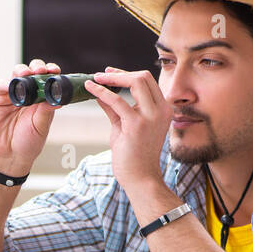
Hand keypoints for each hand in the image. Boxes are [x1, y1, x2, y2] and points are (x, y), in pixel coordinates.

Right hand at [0, 58, 62, 177]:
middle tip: (41, 70)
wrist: (9, 156)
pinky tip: (11, 85)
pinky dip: (6, 82)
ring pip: (17, 74)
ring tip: (27, 74)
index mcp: (41, 98)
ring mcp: (12, 95)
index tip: (55, 71)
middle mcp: (28, 93)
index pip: (47, 79)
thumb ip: (47, 111)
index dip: (51, 71)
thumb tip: (58, 97)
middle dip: (37, 67)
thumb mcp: (41, 126)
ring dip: (22, 71)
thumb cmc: (28, 143)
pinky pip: (1, 85)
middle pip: (32, 72)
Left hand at [85, 67, 171, 187]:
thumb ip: (116, 110)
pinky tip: (90, 89)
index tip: (110, 73)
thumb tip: (102, 94)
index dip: (127, 74)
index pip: (147, 81)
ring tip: (93, 79)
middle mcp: (160, 110)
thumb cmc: (133, 155)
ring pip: (134, 82)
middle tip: (101, 74)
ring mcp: (150, 116)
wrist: (140, 178)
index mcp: (162, 109)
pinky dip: (101, 92)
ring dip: (110, 79)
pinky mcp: (136, 125)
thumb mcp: (125, 127)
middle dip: (119, 73)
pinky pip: (117, 100)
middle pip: (143, 77)